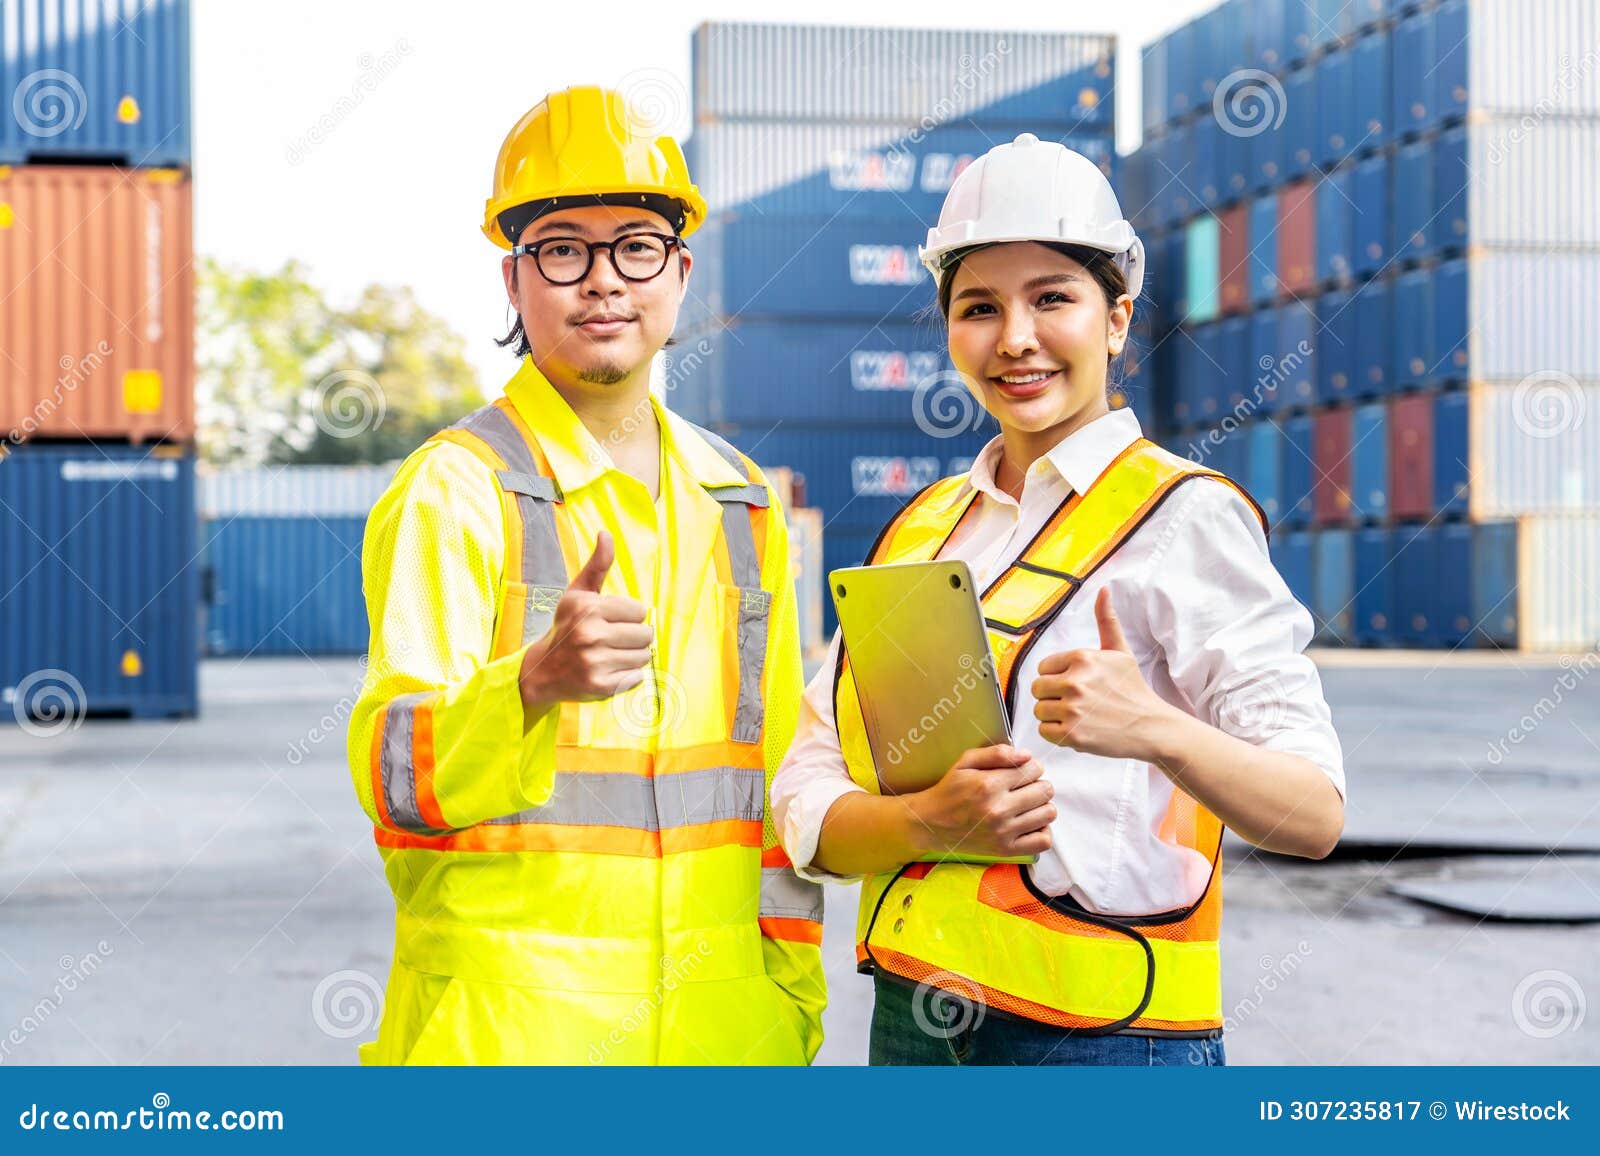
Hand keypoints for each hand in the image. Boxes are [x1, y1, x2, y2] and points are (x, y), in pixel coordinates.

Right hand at [518, 530, 653, 711]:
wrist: (542, 670)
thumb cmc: (566, 626)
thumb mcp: (578, 593)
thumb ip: (597, 565)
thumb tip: (606, 533)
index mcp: (588, 608)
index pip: (639, 611)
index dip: (628, 616)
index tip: (610, 621)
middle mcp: (590, 634)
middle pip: (646, 634)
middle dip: (633, 637)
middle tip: (612, 640)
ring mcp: (596, 662)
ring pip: (644, 656)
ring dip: (632, 656)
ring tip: (610, 655)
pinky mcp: (602, 686)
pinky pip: (637, 677)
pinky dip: (627, 675)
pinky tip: (608, 671)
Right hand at [904, 744, 1055, 859]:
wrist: (931, 823)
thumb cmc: (949, 790)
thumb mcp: (965, 762)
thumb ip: (996, 753)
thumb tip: (1027, 755)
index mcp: (989, 784)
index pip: (1034, 769)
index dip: (1032, 767)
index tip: (1023, 771)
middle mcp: (999, 809)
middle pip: (1045, 790)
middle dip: (1038, 784)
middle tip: (1025, 787)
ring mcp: (1004, 832)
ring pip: (1048, 813)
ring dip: (1042, 806)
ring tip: (1027, 805)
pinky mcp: (1006, 850)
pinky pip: (1043, 840)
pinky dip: (1042, 830)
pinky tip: (1029, 823)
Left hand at [1031, 586, 1179, 759]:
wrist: (1150, 726)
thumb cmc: (1133, 689)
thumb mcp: (1120, 651)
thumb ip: (1106, 620)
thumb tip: (1103, 590)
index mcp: (1082, 658)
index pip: (1044, 667)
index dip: (1057, 677)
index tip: (1077, 685)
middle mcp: (1075, 682)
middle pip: (1037, 688)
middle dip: (1053, 696)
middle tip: (1076, 702)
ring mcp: (1073, 709)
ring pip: (1039, 710)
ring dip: (1054, 715)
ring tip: (1078, 716)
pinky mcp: (1072, 735)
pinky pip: (1044, 730)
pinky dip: (1057, 733)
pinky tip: (1077, 729)